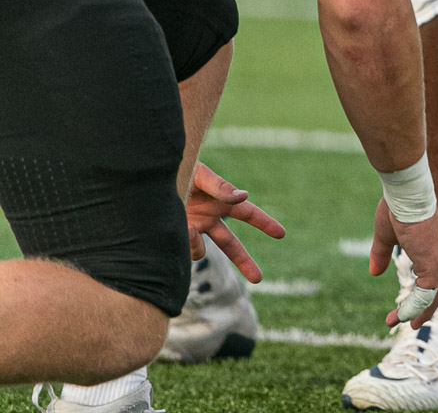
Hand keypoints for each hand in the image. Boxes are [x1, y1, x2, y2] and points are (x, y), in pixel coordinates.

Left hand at [184, 163, 285, 282]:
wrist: (143, 182)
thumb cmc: (176, 170)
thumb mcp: (199, 174)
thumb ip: (220, 186)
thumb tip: (244, 196)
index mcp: (220, 201)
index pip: (248, 213)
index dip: (265, 223)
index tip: (281, 234)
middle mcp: (208, 219)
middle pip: (231, 245)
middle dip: (244, 262)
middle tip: (258, 279)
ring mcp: (192, 230)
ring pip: (202, 252)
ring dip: (197, 245)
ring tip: (188, 228)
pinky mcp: (174, 237)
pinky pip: (185, 250)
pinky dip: (186, 244)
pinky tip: (179, 230)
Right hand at [369, 199, 437, 327]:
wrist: (405, 193)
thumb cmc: (397, 208)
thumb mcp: (386, 236)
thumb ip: (381, 255)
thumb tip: (375, 273)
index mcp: (433, 249)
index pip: (432, 280)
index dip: (420, 297)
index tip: (403, 310)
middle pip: (436, 292)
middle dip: (421, 310)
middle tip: (406, 324)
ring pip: (432, 295)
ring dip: (416, 312)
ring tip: (398, 322)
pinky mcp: (432, 262)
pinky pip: (426, 292)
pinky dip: (416, 306)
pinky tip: (403, 314)